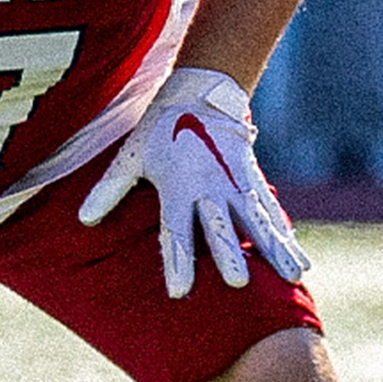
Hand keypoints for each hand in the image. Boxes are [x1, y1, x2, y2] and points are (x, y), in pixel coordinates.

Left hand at [78, 67, 308, 296]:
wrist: (202, 90)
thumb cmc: (161, 127)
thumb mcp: (131, 154)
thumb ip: (109, 188)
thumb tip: (83, 219)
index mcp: (178, 185)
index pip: (175, 230)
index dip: (176, 261)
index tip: (179, 291)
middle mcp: (211, 186)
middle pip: (220, 226)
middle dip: (228, 253)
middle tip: (238, 282)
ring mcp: (237, 183)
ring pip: (257, 222)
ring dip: (274, 250)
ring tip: (292, 277)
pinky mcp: (253, 180)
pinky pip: (272, 213)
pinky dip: (285, 237)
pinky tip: (299, 265)